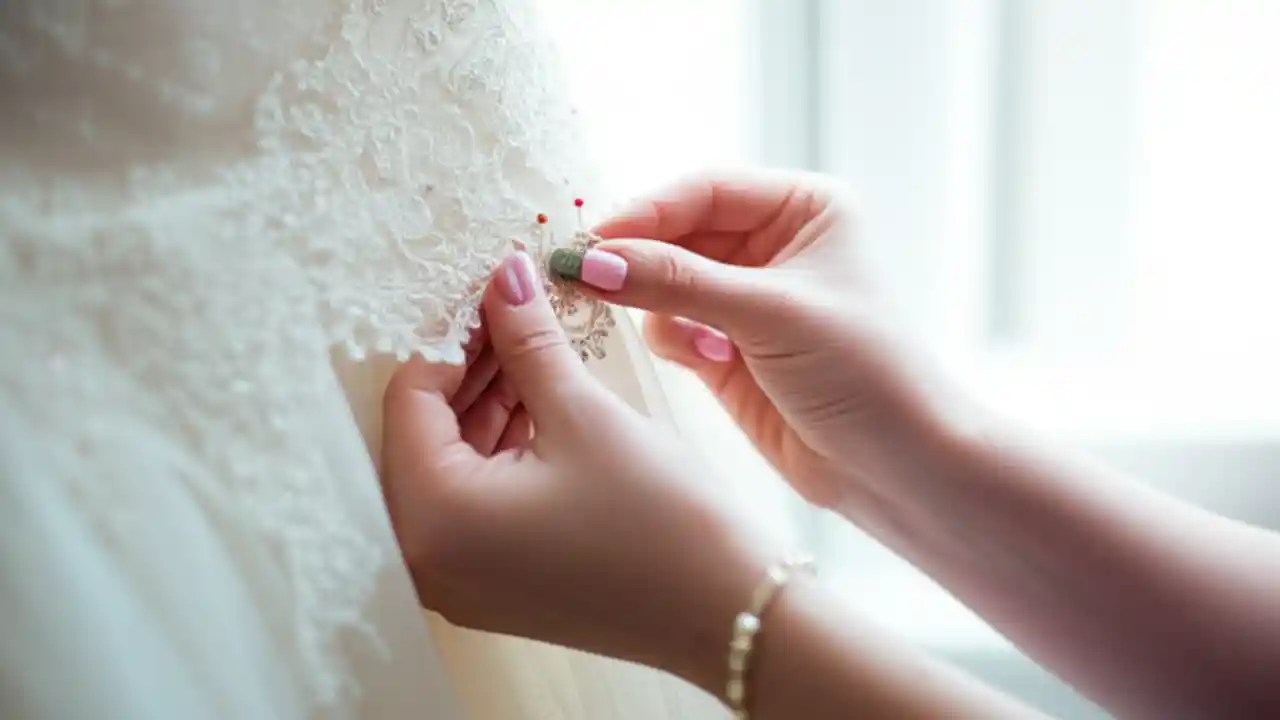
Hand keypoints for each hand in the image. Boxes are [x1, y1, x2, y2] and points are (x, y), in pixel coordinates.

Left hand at [380, 252, 777, 684]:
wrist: (729, 613)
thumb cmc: (662, 526)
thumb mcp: (584, 414)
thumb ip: (527, 339)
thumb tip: (503, 277)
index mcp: (434, 518)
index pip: (411, 396)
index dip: (453, 333)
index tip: (492, 291)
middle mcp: (430, 559)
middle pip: (426, 432)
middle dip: (471, 364)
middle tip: (513, 308)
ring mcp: (461, 578)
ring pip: (452, 464)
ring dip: (486, 402)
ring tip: (531, 342)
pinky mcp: (496, 582)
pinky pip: (476, 500)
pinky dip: (500, 447)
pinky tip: (538, 398)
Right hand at [579, 171, 950, 510]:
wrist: (902, 469)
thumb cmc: (866, 372)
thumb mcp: (770, 313)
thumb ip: (676, 283)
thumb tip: (591, 260)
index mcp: (804, 209)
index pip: (705, 191)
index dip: (647, 211)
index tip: (593, 240)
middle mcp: (775, 246)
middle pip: (679, 234)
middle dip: (640, 258)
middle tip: (583, 278)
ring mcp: (749, 301)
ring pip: (667, 283)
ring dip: (657, 305)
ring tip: (671, 333)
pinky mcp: (730, 351)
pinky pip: (672, 328)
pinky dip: (671, 339)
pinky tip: (703, 360)